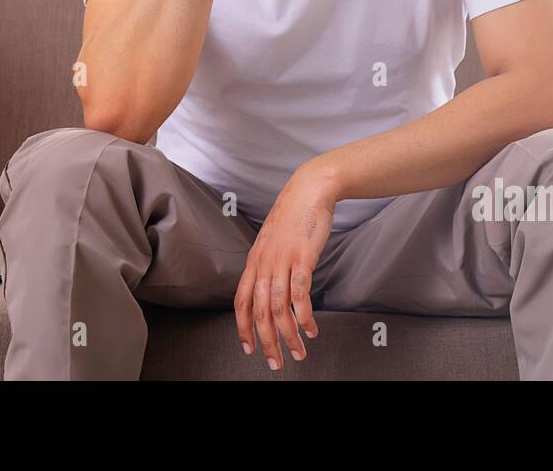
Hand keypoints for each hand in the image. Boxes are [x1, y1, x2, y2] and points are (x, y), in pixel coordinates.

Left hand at [234, 162, 337, 370]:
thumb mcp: (273, 241)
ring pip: (278, 307)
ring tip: (300, 351)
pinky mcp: (302, 257)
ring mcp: (281, 260)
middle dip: (267, 341)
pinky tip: (311, 329)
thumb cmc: (294, 216)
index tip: (249, 348)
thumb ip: (270, 264)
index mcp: (254, 260)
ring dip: (288, 335)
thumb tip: (271, 288)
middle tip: (276, 362)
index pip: (241, 301)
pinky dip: (304, 316)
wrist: (310, 189)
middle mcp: (263, 263)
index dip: (243, 327)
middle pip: (259, 311)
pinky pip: (299, 294)